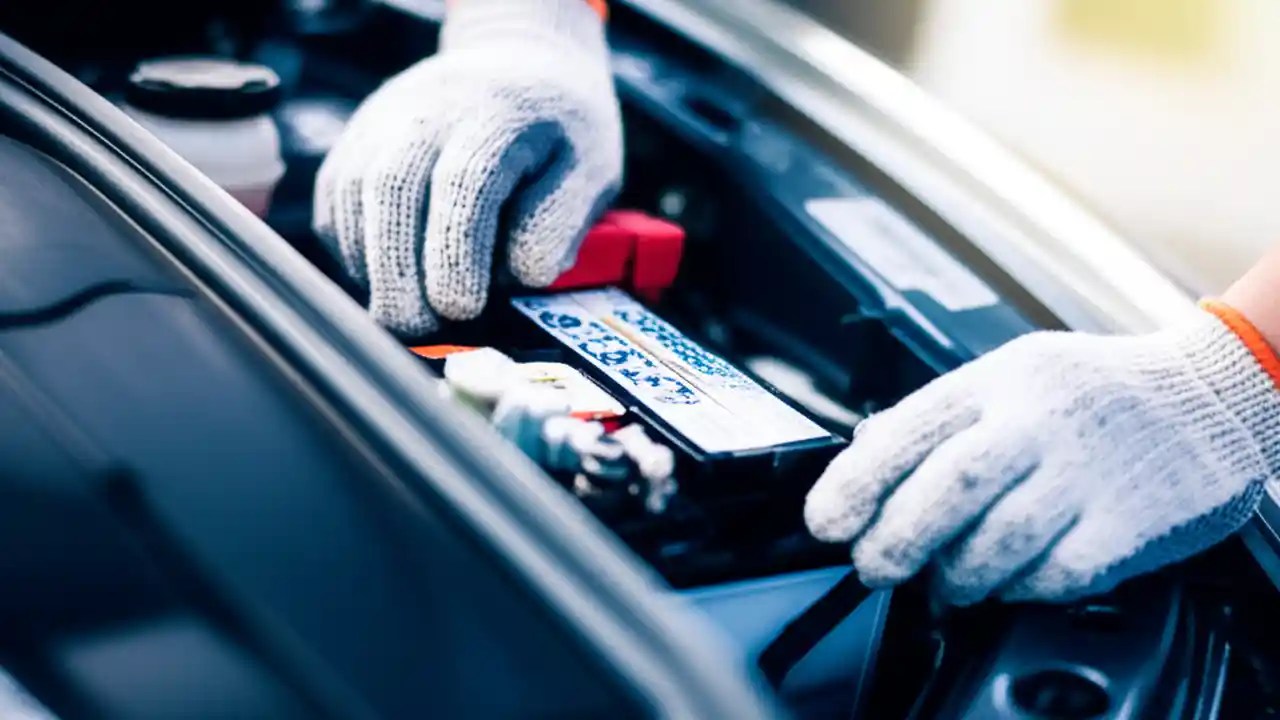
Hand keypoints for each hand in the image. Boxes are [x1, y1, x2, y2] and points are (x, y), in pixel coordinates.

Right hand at [313, 0, 621, 335]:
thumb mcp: (591, 168)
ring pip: (352, 196)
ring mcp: (382, 124)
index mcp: (497, 115)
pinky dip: (355, 252)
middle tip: (419, 329)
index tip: (461, 307)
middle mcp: (428, 111)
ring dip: (372, 265)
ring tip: (404, 317)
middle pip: (392, 187)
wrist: (518, 64)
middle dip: (399, 269)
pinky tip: (387, 282)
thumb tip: (524, 273)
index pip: (464, 181)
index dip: (455, 248)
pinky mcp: (355, 146)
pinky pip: (337, 204)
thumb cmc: (560, 131)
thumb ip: (562, 220)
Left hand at [805, 309, 1279, 603]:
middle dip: (898, 538)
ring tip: (943, 586)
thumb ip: (941, 416)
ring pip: (1001, 538)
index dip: (856, 482)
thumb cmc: (1092, 392)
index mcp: (999, 379)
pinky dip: (1021, 589)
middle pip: (951, 485)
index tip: (826, 522)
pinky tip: (1009, 586)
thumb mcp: (1011, 375)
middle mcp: (1041, 420)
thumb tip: (862, 456)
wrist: (1211, 389)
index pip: (910, 429)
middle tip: (875, 567)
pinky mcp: (1133, 518)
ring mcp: (1088, 470)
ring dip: (956, 575)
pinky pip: (1062, 572)